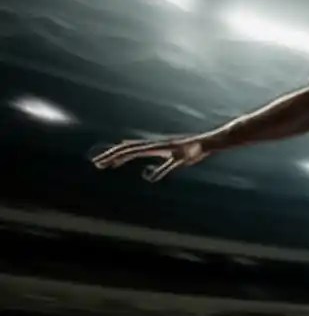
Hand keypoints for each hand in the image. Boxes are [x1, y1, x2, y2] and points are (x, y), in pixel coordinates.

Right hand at [91, 134, 211, 181]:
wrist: (205, 142)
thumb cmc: (196, 150)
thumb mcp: (184, 159)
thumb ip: (171, 165)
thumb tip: (158, 172)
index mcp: (156, 147)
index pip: (131, 151)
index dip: (116, 157)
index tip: (104, 162)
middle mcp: (153, 144)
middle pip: (127, 149)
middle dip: (111, 156)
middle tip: (96, 164)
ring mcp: (156, 146)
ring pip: (131, 150)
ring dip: (117, 156)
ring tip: (104, 163)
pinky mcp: (160, 149)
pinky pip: (140, 152)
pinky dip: (128, 154)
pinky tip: (123, 157)